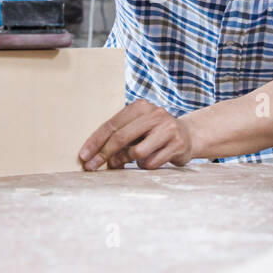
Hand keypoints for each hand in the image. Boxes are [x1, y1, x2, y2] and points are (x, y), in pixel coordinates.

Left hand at [79, 99, 194, 170]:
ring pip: (136, 152)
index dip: (96, 141)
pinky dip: (144, 165)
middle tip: (92, 166)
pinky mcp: (177, 144)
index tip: (84, 155)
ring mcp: (168, 128)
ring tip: (126, 162)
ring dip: (126, 161)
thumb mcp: (137, 127)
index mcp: (141, 106)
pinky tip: (148, 161)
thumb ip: (119, 136)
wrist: (188, 136)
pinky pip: (151, 162)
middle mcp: (155, 114)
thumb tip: (95, 156)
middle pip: (121, 137)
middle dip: (104, 154)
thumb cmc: (154, 133)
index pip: (112, 124)